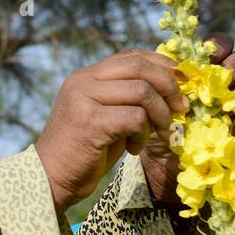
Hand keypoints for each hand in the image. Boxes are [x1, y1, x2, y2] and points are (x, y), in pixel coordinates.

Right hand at [34, 49, 188, 216]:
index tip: (182, 83)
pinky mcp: (90, 121)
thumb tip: (171, 87)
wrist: (52, 179)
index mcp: (86, 76)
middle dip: (168, 87)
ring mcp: (84, 99)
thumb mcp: (107, 117)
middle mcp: (82, 81)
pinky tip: (134, 149)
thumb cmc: (84, 152)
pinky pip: (134, 117)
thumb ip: (128, 98)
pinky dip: (143, 134)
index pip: (131, 56)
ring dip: (158, 116)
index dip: (162, 65)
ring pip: (141, 91)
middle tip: (180, 109)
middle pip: (139, 67)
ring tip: (156, 135)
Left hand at [138, 33, 234, 208]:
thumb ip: (169, 72)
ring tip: (225, 98)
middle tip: (222, 74)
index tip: (207, 52)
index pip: (223, 44)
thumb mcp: (158, 91)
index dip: (219, 45)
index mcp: (206, 66)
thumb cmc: (157, 116)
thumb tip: (177, 59)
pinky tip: (229, 122)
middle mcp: (226, 81)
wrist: (160, 154)